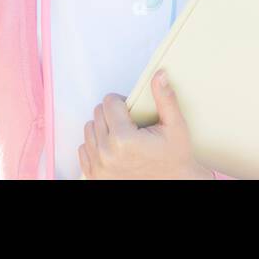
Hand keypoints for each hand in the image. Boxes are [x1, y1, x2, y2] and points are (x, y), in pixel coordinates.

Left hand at [78, 70, 214, 178]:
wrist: (173, 184)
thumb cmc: (174, 157)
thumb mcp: (175, 126)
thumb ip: (165, 98)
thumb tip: (160, 74)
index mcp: (124, 138)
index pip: (108, 102)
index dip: (122, 102)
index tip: (133, 112)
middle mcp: (106, 153)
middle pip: (97, 113)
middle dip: (113, 115)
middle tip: (131, 126)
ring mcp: (98, 166)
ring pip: (89, 129)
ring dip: (103, 129)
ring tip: (122, 137)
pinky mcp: (94, 176)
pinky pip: (83, 148)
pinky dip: (96, 146)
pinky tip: (113, 149)